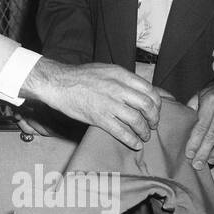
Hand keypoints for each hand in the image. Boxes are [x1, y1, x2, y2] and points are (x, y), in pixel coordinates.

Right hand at [21, 58, 161, 150]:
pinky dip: (132, 140)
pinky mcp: (99, 118)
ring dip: (144, 131)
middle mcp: (117, 88)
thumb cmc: (79, 77)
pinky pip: (122, 132)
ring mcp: (109, 104)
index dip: (157, 103)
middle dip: (154, 118)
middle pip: (147, 106)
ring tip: (144, 136)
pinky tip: (135, 144)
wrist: (57, 83)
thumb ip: (123, 79)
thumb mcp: (105, 70)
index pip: (149, 90)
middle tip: (153, 125)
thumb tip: (141, 91)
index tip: (155, 110)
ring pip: (137, 120)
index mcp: (120, 75)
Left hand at [184, 74, 213, 164]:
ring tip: (208, 162)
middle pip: (213, 136)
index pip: (201, 127)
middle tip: (197, 164)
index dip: (194, 143)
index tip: (189, 154)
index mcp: (211, 102)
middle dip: (204, 152)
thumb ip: (192, 110)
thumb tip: (182, 127)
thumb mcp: (200, 95)